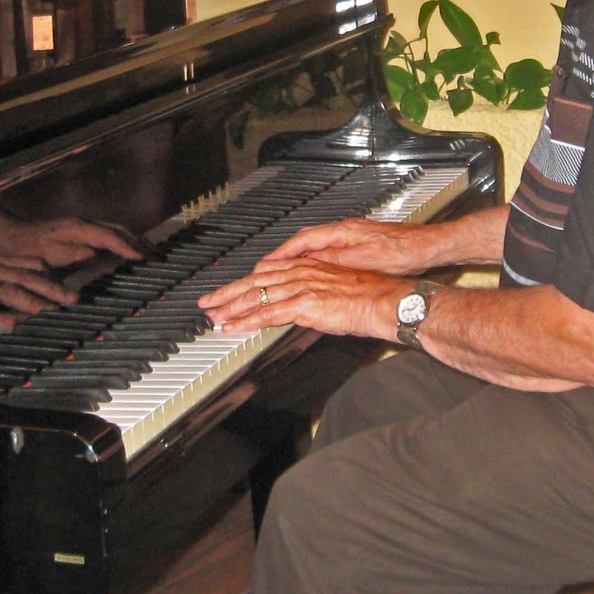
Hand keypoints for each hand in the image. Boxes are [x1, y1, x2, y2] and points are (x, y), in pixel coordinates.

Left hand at [0, 207, 143, 267]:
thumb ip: (70, 253)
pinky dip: (123, 241)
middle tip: (157, 256)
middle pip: (117, 229)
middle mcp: (82, 223)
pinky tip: (129, 252)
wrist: (10, 237)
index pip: (108, 235)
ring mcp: (83, 226)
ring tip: (150, 253)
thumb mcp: (46, 255)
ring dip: (133, 240)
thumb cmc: (27, 250)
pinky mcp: (81, 232)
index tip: (142, 257)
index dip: (126, 246)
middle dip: (138, 241)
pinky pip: (108, 233)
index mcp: (76, 228)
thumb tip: (94, 252)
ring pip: (115, 229)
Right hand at [0, 253, 77, 327]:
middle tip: (72, 299)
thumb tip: (31, 303)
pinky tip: (11, 324)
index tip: (71, 289)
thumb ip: (3, 288)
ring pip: (6, 290)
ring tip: (49, 311)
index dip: (51, 277)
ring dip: (30, 301)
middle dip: (50, 288)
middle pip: (23, 276)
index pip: (28, 265)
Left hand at [198, 254, 408, 340]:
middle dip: (228, 293)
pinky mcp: (304, 304)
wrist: (384, 300)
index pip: (267, 272)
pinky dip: (246, 321)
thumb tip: (304, 306)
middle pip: (254, 281)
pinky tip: (232, 327)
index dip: (245, 282)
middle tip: (208, 302)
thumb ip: (315, 294)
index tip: (231, 291)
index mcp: (308, 266)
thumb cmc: (370, 296)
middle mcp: (300, 272)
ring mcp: (300, 287)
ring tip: (213, 317)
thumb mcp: (336, 288)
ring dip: (230, 308)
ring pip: (255, 296)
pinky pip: (267, 314)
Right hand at [266, 217, 437, 274]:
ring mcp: (352, 237)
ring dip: (298, 259)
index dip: (282, 252)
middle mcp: (345, 231)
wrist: (427, 247)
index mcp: (343, 231)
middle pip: (305, 242)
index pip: (303, 240)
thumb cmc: (404, 251)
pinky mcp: (360, 246)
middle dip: (284, 255)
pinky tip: (313, 272)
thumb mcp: (365, 259)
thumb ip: (337, 260)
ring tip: (282, 272)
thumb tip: (311, 263)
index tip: (267, 264)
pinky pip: (327, 252)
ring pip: (315, 247)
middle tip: (266, 269)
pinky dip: (314, 262)